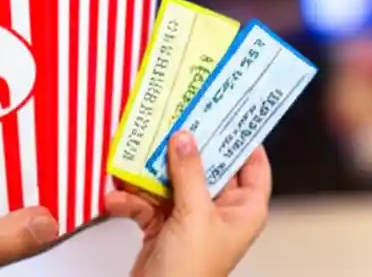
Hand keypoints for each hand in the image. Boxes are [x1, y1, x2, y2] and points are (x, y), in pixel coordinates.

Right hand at [106, 134, 271, 276]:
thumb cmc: (191, 273)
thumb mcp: (194, 215)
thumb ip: (190, 173)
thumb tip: (186, 138)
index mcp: (245, 210)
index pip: (254, 165)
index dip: (244, 138)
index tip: (230, 111)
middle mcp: (221, 213)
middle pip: (209, 168)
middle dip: (187, 148)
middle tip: (175, 119)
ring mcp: (192, 220)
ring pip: (174, 183)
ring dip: (151, 174)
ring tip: (135, 155)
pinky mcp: (164, 229)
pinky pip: (149, 203)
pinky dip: (132, 200)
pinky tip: (116, 197)